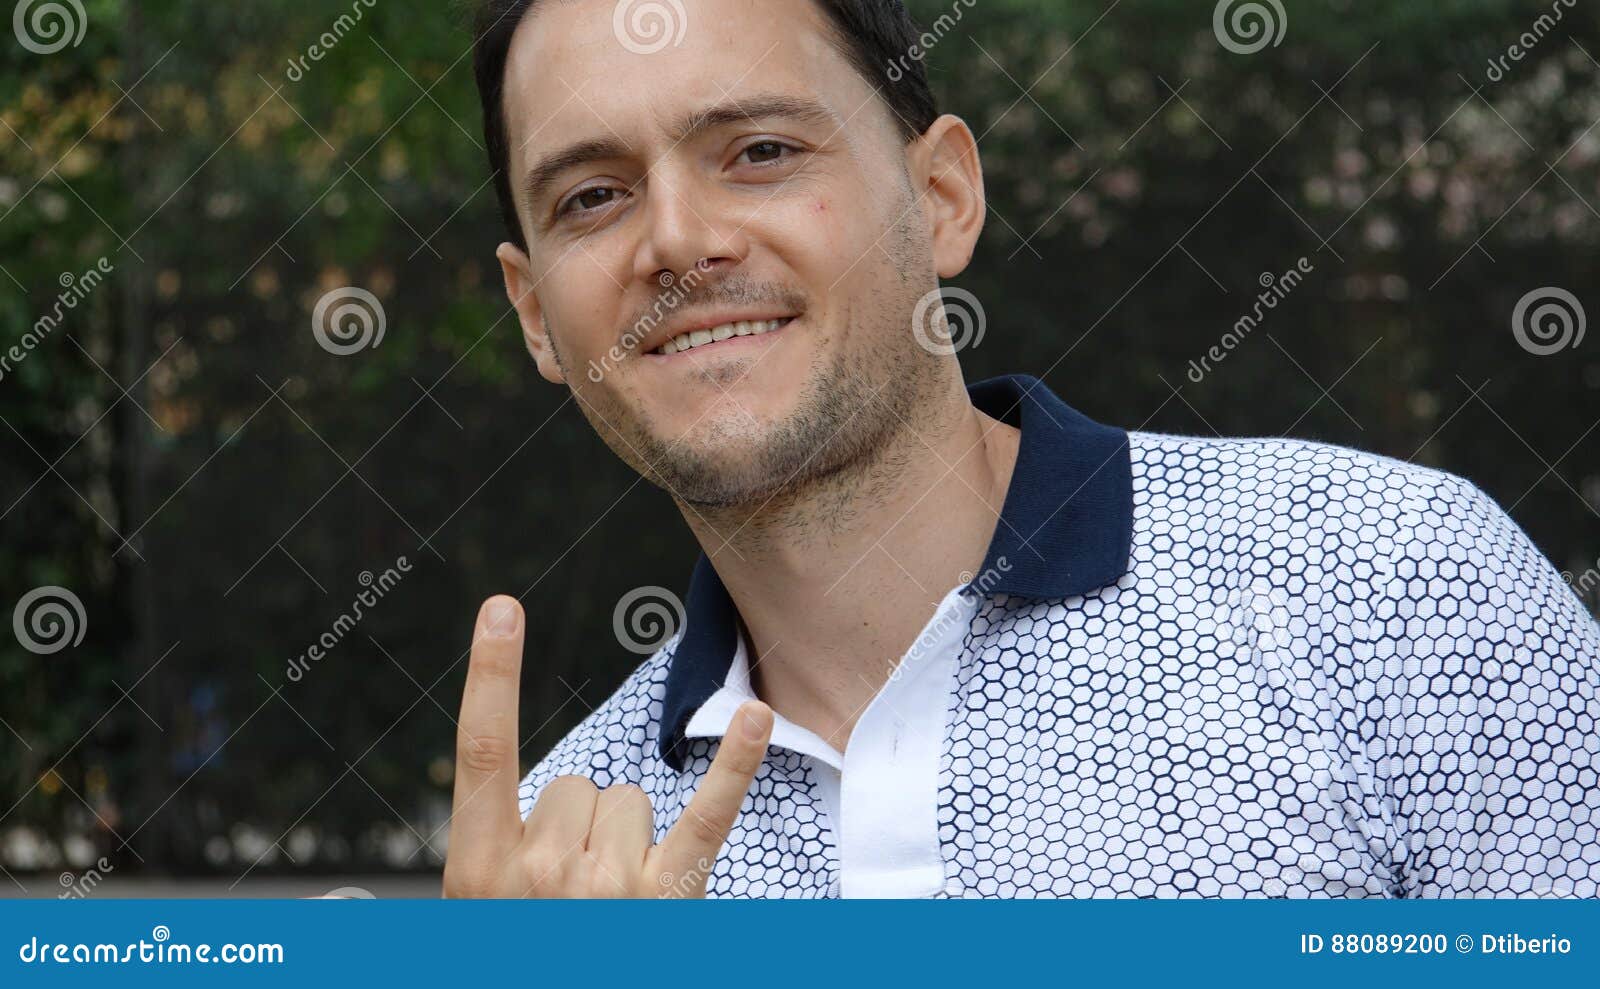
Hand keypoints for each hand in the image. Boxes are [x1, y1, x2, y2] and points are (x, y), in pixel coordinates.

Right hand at [442, 595, 773, 897]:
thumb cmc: (516, 957)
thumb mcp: (473, 925)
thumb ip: (473, 873)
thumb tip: (436, 855)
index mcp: (480, 872)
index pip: (482, 753)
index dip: (490, 676)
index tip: (503, 609)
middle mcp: (543, 871)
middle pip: (576, 783)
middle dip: (577, 824)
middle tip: (568, 896)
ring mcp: (608, 886)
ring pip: (628, 800)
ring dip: (623, 839)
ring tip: (607, 906)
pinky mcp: (667, 898)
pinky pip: (704, 818)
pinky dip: (733, 766)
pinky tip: (756, 716)